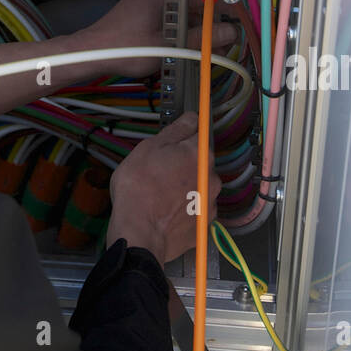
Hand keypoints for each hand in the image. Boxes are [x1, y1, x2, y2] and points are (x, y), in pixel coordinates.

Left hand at [77, 0, 237, 80]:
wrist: (92, 54)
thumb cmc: (126, 49)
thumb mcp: (169, 46)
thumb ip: (202, 39)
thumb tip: (232, 33)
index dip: (223, 11)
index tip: (238, 26)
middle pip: (195, 5)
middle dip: (210, 27)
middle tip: (222, 49)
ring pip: (185, 14)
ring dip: (197, 33)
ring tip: (208, 54)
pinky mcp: (146, 11)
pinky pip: (173, 19)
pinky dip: (183, 33)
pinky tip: (190, 51)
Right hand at [106, 111, 220, 265]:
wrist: (139, 233)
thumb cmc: (139, 187)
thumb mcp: (149, 147)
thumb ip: (176, 130)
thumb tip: (193, 118)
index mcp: (200, 155)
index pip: (198, 135)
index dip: (182, 139)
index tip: (169, 146)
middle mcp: (211, 178)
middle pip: (199, 163)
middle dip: (183, 165)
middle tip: (158, 173)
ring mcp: (210, 204)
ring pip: (198, 188)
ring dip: (185, 188)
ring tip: (160, 196)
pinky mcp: (203, 226)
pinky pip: (195, 210)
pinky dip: (184, 210)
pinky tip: (166, 213)